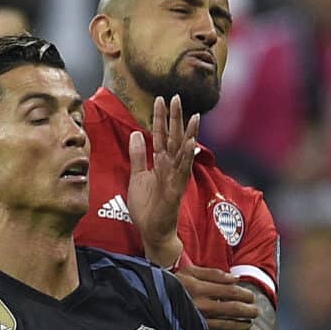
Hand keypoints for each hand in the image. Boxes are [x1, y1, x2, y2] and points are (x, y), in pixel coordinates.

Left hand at [128, 94, 199, 268]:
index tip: (160, 99)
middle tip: (176, 97)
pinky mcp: (176, 190)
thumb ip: (138, 156)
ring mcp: (175, 178)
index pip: (160, 136)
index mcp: (160, 163)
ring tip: (194, 116)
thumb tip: (136, 134)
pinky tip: (191, 144)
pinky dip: (187, 158)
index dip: (160, 118)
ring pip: (183, 152)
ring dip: (188, 134)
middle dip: (175, 118)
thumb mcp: (137, 177)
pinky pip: (183, 172)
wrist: (152, 231)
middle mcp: (170, 168)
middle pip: (173, 138)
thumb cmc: (147, 207)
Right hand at [174, 263, 256, 329]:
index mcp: (200, 288)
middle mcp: (201, 305)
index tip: (251, 297)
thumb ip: (213, 273)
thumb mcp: (189, 272)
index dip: (245, 294)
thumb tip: (235, 279)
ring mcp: (199, 321)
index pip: (231, 291)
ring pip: (228, 325)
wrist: (151, 304)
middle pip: (233, 309)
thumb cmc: (172, 285)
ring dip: (242, 325)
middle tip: (255, 311)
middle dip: (248, 311)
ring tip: (248, 324)